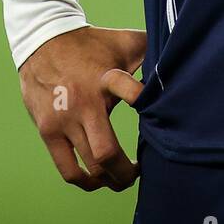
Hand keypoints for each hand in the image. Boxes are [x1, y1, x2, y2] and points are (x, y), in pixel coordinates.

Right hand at [18, 26, 146, 190]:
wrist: (43, 41)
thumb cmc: (92, 45)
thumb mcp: (123, 41)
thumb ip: (151, 48)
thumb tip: (180, 49)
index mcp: (106, 78)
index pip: (129, 91)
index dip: (142, 102)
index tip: (157, 116)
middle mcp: (84, 103)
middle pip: (106, 153)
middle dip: (127, 172)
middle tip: (138, 172)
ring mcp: (63, 120)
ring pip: (90, 166)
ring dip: (110, 180)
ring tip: (121, 179)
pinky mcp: (48, 131)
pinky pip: (68, 169)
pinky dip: (85, 182)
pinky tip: (97, 180)